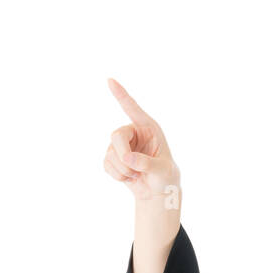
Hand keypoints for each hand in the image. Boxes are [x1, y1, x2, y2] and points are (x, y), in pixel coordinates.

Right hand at [105, 78, 181, 205]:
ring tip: (136, 175)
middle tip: (132, 170)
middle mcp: (134, 132)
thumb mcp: (162, 170)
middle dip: (122, 154)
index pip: (132, 108)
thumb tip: (127, 158)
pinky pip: (107, 164)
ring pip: (111, 153)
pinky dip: (117, 175)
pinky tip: (128, 178)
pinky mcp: (113, 157)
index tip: (110, 80)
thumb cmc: (165, 177)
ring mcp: (122, 145)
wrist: (157, 192)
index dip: (121, 94)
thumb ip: (146, 163)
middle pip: (116, 135)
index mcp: (149, 128)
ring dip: (123, 169)